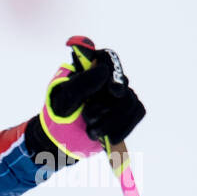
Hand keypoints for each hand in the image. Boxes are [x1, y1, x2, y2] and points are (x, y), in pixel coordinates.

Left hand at [38, 36, 145, 158]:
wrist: (61, 137)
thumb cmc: (58, 115)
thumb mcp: (62, 102)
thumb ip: (79, 86)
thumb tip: (103, 71)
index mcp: (89, 68)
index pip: (108, 57)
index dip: (115, 72)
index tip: (113, 91)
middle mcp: (107, 77)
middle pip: (122, 84)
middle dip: (105, 107)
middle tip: (87, 117)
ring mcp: (120, 93)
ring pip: (131, 101)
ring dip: (112, 121)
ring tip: (92, 132)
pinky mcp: (128, 109)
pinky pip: (137, 113)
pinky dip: (124, 128)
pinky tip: (110, 138)